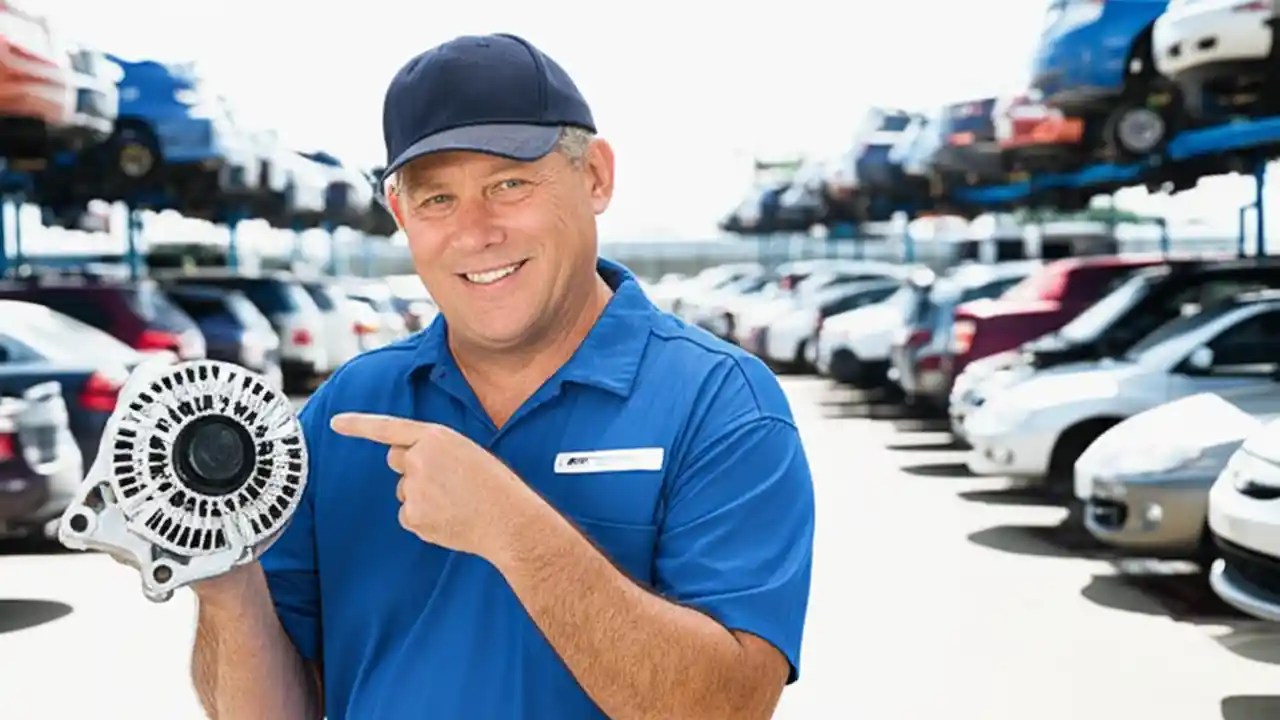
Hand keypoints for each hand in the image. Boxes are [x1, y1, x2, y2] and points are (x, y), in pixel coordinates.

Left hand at [330, 413, 530, 558]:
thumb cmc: (495, 486)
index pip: (388, 427)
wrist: (508, 520)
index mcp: (435, 436)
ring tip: (456, 502)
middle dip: (411, 468)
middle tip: (446, 481)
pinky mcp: (412, 515)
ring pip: (405, 490)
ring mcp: (413, 488)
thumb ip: (435, 451)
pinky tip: (449, 519)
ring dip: (423, 496)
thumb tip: (411, 467)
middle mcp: (419, 459)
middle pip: (396, 460)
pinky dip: (424, 519)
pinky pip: (409, 515)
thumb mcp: (467, 452)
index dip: (358, 424)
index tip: (335, 422)